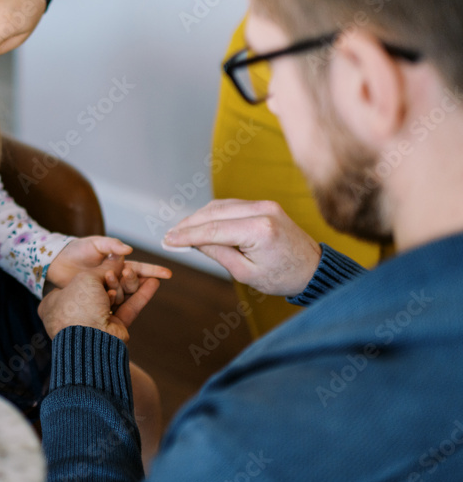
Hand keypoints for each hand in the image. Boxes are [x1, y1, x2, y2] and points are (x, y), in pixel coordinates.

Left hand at [39, 272, 160, 343]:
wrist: (90, 339)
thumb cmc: (79, 306)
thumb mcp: (87, 279)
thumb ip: (104, 268)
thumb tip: (118, 256)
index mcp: (56, 302)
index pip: (76, 282)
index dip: (93, 271)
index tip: (106, 264)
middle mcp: (74, 312)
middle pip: (100, 289)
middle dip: (116, 277)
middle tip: (127, 268)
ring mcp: (95, 322)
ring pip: (117, 297)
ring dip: (129, 284)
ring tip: (142, 272)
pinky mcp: (113, 328)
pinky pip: (128, 308)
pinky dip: (141, 296)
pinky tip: (154, 283)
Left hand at [48, 236, 171, 292]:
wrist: (56, 264)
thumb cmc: (76, 251)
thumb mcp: (95, 243)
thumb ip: (111, 245)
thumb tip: (129, 250)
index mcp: (117, 265)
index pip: (139, 269)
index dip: (153, 271)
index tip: (167, 274)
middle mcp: (115, 281)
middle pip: (132, 283)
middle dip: (133, 278)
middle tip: (125, 272)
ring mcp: (107, 293)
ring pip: (123, 293)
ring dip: (123, 287)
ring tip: (113, 279)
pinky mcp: (99, 304)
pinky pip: (114, 305)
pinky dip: (119, 301)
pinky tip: (119, 297)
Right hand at [163, 199, 321, 296]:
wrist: (313, 269)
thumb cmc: (282, 276)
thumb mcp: (245, 272)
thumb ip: (217, 252)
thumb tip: (191, 240)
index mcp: (259, 230)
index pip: (212, 229)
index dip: (186, 235)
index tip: (167, 241)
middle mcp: (262, 210)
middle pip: (213, 212)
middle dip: (188, 223)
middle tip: (169, 236)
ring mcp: (264, 204)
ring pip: (220, 205)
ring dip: (198, 217)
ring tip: (181, 232)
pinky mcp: (264, 204)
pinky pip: (231, 205)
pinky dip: (213, 214)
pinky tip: (200, 224)